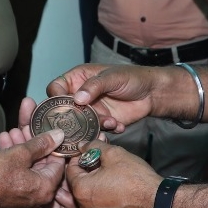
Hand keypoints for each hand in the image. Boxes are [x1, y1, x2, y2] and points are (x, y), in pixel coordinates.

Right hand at [0, 103, 77, 207]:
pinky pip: (18, 174)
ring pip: (28, 167)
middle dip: (33, 143)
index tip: (46, 130)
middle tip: (26, 126)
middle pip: (42, 164)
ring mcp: (25, 198)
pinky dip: (13, 160)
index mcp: (46, 189)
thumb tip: (59, 135)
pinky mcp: (12, 195)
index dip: (52, 144)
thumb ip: (42, 143)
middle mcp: (39, 197)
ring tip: (12, 130)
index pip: (59, 163)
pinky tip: (5, 140)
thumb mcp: (20, 153)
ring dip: (20, 148)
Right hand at [46, 63, 164, 131]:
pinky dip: (106, 130)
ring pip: (81, 124)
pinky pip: (97, 131)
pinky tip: (118, 125)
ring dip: (94, 126)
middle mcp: (81, 96)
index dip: (55, 97)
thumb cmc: (132, 77)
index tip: (62, 106)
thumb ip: (94, 86)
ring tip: (110, 122)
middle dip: (73, 118)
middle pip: (66, 110)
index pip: (56, 88)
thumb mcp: (112, 77)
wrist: (152, 93)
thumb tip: (77, 99)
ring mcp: (91, 111)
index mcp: (78, 79)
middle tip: (81, 123)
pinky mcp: (101, 123)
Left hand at [64, 144, 159, 207]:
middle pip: (80, 189)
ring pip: (91, 204)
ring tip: (113, 184)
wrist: (159, 204)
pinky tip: (120, 200)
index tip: (91, 155)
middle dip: (88, 177)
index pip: (70, 171)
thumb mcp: (115, 153)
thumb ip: (95, 147)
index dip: (80, 160)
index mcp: (81, 191)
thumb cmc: (135, 178)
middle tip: (104, 168)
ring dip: (98, 193)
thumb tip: (84, 146)